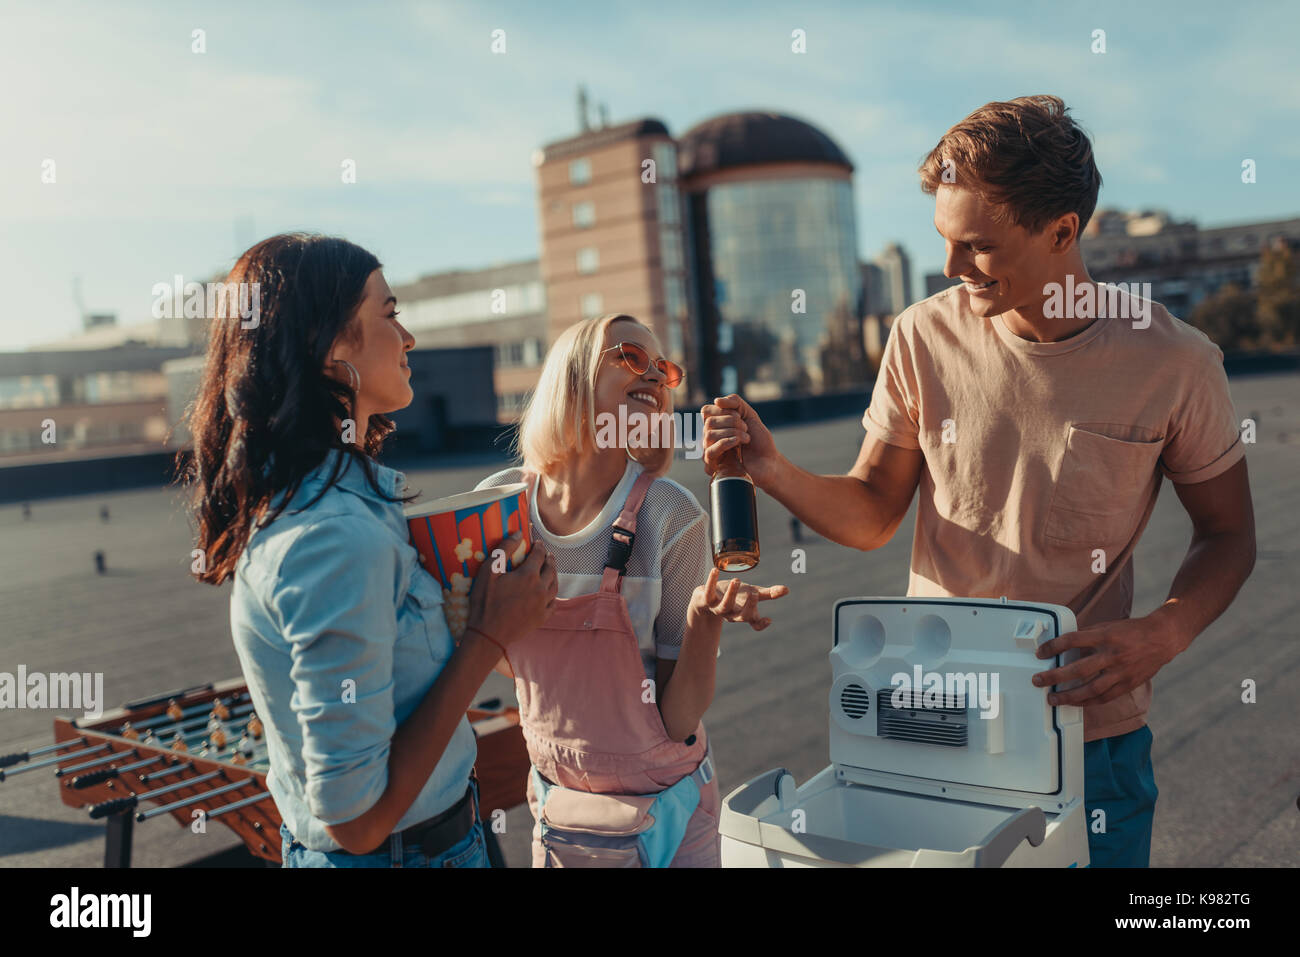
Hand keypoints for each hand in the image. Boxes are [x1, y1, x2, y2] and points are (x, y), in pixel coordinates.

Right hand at [466, 533, 556, 647]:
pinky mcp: (542, 618)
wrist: (488, 634)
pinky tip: (550, 593)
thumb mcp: (488, 572)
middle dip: (549, 559)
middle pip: (550, 569)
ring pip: (555, 585)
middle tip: (547, 554)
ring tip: (551, 569)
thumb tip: (518, 533)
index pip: (539, 555)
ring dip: (554, 574)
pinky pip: (554, 603)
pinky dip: (553, 595)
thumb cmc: (485, 602)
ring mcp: (543, 604)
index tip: (537, 543)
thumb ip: (504, 550)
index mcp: (528, 575)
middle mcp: (540, 589)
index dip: (539, 547)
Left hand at [688, 567, 788, 631]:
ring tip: (737, 580)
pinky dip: (711, 581)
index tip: (768, 619)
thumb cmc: (734, 596)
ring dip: (730, 594)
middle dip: (749, 606)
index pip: (754, 623)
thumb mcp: (751, 593)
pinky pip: (708, 592)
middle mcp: (731, 614)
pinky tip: (715, 570)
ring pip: (724, 606)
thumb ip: (769, 593)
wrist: (706, 599)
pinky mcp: (705, 600)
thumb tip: (787, 590)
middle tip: (754, 594)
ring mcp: (718, 608)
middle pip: (742, 616)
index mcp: (744, 614)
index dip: (761, 624)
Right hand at [700, 394, 778, 484]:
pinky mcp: (714, 466)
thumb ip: (735, 402)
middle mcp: (710, 437)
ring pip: (709, 436)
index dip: (722, 410)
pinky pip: (710, 452)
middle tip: (746, 428)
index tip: (739, 415)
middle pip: (709, 422)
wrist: (769, 461)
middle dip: (731, 421)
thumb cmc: (760, 441)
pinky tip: (738, 443)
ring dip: (732, 433)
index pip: (706, 411)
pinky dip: (726, 443)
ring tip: (747, 438)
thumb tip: (716, 400)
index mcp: (716, 425)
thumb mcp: (749, 415)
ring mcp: (711, 452)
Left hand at [1032, 615, 1178, 706]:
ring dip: (1069, 696)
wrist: (1163, 638)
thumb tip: (1063, 646)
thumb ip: (1087, 636)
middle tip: (1038, 681)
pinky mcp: (1128, 684)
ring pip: (1092, 690)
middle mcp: (1113, 655)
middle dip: (1055, 677)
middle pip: (1079, 669)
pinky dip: (1088, 702)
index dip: (1054, 647)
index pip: (1073, 641)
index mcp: (1105, 636)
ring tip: (1053, 699)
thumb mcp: (1107, 627)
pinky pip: (1105, 697)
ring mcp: (1122, 672)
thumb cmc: (1131, 631)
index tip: (1040, 653)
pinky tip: (1075, 703)